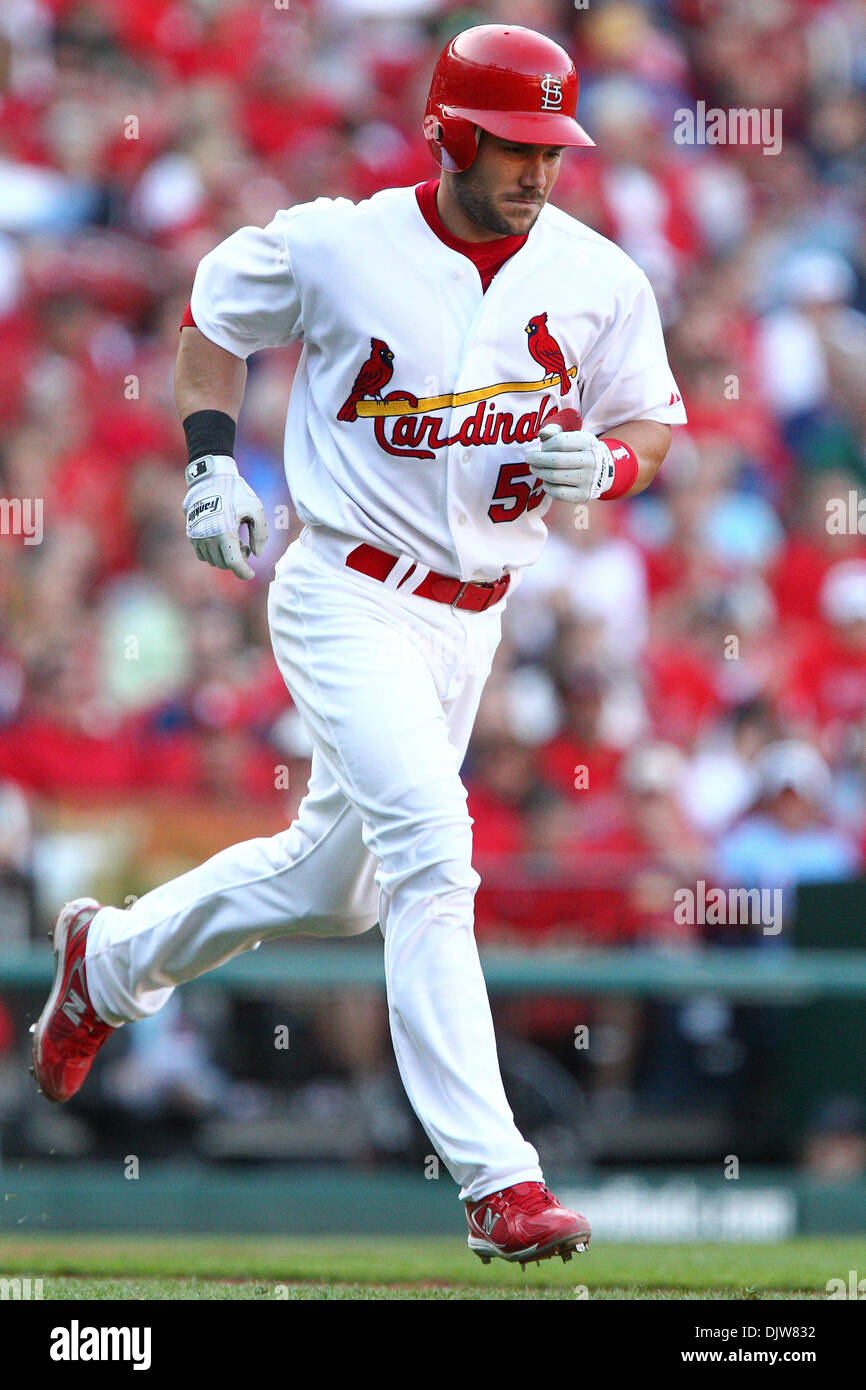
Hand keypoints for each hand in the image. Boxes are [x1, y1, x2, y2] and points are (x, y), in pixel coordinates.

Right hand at [183, 454, 267, 579]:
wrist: (211, 478)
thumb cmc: (236, 493)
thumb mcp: (256, 510)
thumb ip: (260, 534)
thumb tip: (257, 555)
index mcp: (225, 533)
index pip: (233, 564)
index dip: (244, 573)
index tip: (251, 575)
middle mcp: (208, 537)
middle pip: (223, 564)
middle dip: (237, 561)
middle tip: (246, 545)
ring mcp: (197, 536)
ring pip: (212, 560)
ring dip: (225, 557)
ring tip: (235, 540)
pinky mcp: (191, 533)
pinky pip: (202, 554)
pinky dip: (213, 553)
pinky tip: (222, 540)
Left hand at [525, 424, 615, 503]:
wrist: (601, 471)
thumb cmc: (579, 451)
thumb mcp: (572, 436)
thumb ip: (555, 431)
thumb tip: (542, 433)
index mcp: (588, 442)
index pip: (559, 442)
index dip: (545, 445)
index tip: (542, 448)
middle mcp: (591, 461)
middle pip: (555, 460)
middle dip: (537, 459)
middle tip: (529, 459)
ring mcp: (588, 480)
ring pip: (554, 477)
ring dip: (539, 472)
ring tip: (535, 468)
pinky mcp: (582, 495)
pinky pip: (557, 492)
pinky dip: (547, 486)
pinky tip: (546, 481)